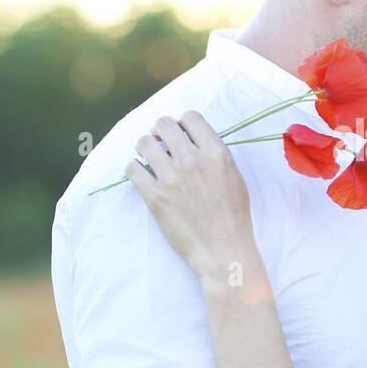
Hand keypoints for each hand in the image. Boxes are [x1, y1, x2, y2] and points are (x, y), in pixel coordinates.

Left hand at [125, 112, 257, 281]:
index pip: (190, 117)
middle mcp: (192, 161)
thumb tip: (193, 139)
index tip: (181, 133)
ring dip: (145, 147)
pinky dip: (134, 168)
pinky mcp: (154, 197)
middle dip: (160, 130)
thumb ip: (214, 154)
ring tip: (148, 156)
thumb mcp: (234, 176)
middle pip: (163, 124)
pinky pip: (132, 168)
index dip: (183, 123)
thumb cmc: (234, 215)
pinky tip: (141, 175)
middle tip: (160, 141)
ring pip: (144, 143)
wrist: (223, 249)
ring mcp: (171, 179)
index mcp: (216, 153)